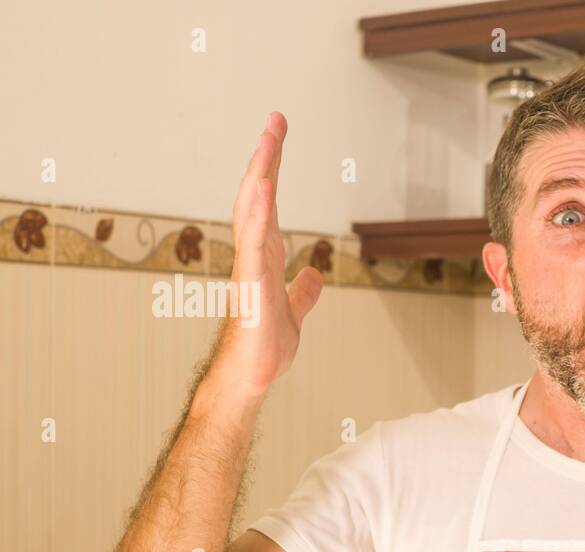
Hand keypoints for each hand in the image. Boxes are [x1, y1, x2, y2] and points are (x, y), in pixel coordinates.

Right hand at [211, 113, 322, 398]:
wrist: (253, 376)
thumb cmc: (265, 347)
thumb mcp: (294, 312)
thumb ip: (302, 291)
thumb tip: (314, 274)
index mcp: (264, 255)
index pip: (270, 202)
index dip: (273, 169)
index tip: (277, 136)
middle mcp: (253, 253)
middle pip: (258, 195)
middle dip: (266, 157)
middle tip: (275, 120)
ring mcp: (249, 266)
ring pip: (253, 211)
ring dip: (261, 174)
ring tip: (269, 140)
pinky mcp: (251, 284)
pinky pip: (254, 243)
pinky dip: (259, 215)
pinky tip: (265, 189)